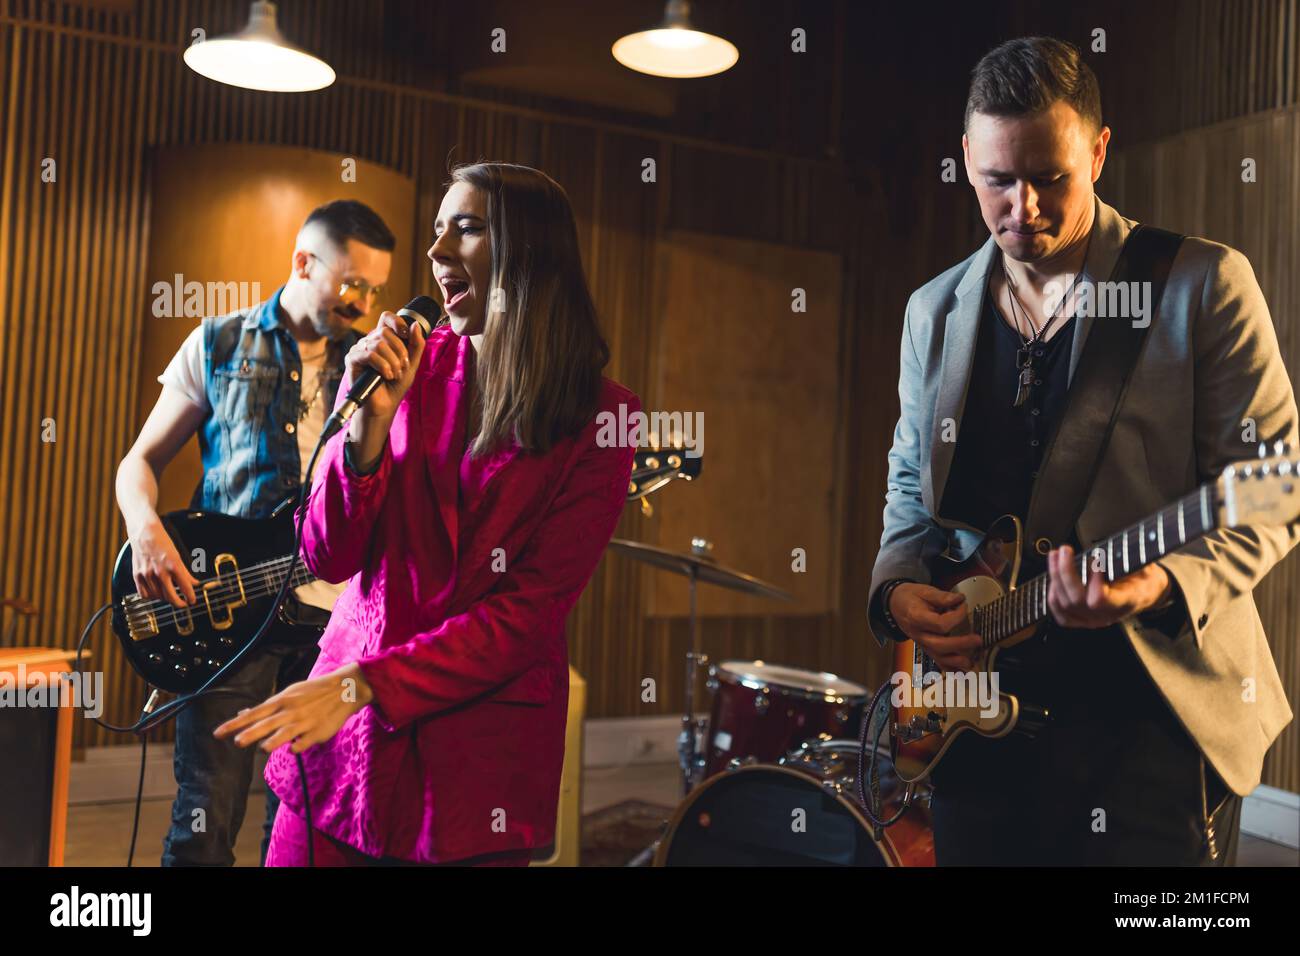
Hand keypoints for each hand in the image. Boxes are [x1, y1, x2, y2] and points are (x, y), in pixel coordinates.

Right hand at [130, 515, 199, 606]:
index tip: (192, 601)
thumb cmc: (162, 542)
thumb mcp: (178, 556)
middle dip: (179, 603)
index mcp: (173, 565)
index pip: (185, 587)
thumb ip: (185, 572)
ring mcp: (147, 574)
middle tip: (183, 603)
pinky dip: (151, 597)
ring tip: (170, 596)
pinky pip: (144, 594)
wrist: (144, 533)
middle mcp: (160, 572)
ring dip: (166, 599)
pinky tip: (156, 594)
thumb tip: (195, 583)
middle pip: (171, 596)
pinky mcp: (137, 575)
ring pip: (158, 596)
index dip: (190, 597)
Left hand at [213, 663, 374, 754]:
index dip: (235, 724)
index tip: (218, 733)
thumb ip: (267, 708)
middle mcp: (290, 711)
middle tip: (236, 742)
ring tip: (262, 748)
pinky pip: (305, 741)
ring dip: (274, 740)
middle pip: (267, 723)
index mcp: (281, 701)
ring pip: (287, 732)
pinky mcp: (318, 731)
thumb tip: (243, 714)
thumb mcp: (289, 694)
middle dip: (252, 732)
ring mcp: (305, 721)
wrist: (345, 688)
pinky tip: (291, 750)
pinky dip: (298, 745)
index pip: (253, 714)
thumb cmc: (313, 692)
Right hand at [344, 311, 426, 419]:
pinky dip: (382, 366)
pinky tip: (386, 375)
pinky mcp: (352, 360)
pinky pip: (369, 355)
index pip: (386, 318)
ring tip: (394, 374)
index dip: (397, 322)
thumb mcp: (411, 364)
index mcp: (383, 339)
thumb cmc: (396, 385)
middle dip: (399, 351)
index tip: (406, 335)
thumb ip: (416, 345)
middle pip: (385, 332)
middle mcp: (370, 341)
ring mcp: (359, 349)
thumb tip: (415, 324)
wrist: (384, 405)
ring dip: (392, 361)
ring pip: (378, 344)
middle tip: (402, 367)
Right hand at [889, 583, 981, 670]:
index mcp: (917, 618)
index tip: (963, 606)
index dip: (956, 616)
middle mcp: (919, 634)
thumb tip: (959, 599)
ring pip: (939, 658)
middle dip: (961, 644)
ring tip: (971, 661)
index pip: (940, 624)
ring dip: (957, 662)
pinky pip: (938, 663)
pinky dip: (951, 669)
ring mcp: (922, 644)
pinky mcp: (927, 649)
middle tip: (977, 640)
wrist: (896, 605)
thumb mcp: (924, 591)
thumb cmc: (910, 598)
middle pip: (940, 645)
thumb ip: (942, 596)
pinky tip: (962, 671)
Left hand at [1046, 544, 1172, 627]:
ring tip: (1055, 556)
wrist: (1146, 593)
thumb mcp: (1143, 565)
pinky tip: (1053, 580)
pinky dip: (1053, 597)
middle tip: (1064, 550)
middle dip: (1066, 572)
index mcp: (1126, 601)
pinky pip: (1061, 615)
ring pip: (1065, 604)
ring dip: (1056, 578)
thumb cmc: (1144, 577)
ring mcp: (1093, 621)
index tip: (1094, 559)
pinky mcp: (1083, 621)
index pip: (1101, 599)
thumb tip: (1106, 551)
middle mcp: (1107, 615)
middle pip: (1076, 600)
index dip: (1093, 580)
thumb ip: (1125, 560)